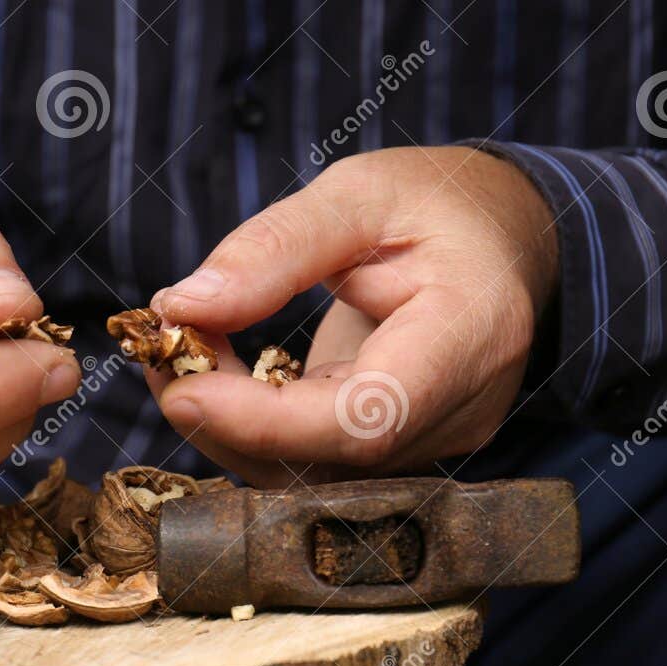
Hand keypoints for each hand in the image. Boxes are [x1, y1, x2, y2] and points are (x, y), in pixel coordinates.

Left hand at [148, 147, 557, 486]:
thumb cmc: (443, 207)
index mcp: (470, 339)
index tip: (181, 386)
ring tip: (183, 350)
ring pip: (309, 472)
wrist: (506, 244)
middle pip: (325, 458)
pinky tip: (217, 375)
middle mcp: (458, 413)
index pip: (365, 420)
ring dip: (228, 425)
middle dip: (225, 417)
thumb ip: (276, 247)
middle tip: (160, 348)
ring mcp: (431, 446)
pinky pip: (312, 461)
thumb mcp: (362, 193)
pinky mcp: (398, 455)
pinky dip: (252, 426)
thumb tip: (184, 306)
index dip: (264, 420)